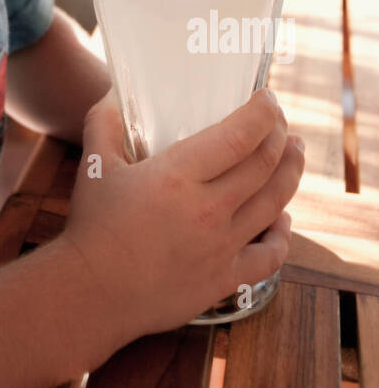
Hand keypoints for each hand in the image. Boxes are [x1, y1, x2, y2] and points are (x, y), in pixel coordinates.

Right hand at [58, 85, 304, 343]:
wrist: (93, 293)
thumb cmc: (92, 227)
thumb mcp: (94, 165)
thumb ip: (104, 123)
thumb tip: (112, 94)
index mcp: (178, 176)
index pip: (239, 136)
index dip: (262, 113)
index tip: (267, 98)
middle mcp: (208, 209)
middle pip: (264, 165)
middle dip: (280, 136)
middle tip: (281, 122)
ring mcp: (221, 247)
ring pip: (274, 204)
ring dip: (290, 173)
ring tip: (294, 153)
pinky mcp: (224, 279)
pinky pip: (269, 256)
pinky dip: (282, 234)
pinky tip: (281, 218)